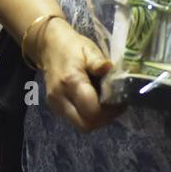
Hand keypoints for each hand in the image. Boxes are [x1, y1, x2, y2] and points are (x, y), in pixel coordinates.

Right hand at [34, 18, 123, 132]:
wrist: (49, 46)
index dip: (110, 111)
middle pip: (86, 124)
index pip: (92, 111)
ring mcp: (56, 105)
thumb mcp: (88, 49)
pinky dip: (89, 115)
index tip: (122, 100)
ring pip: (81, 125)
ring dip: (97, 118)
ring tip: (108, 103)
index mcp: (71, 82)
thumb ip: (98, 61)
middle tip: (117, 105)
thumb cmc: (72, 47)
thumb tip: (109, 68)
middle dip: (105, 119)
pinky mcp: (56, 108)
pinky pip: (76, 119)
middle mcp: (60, 98)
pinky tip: (96, 101)